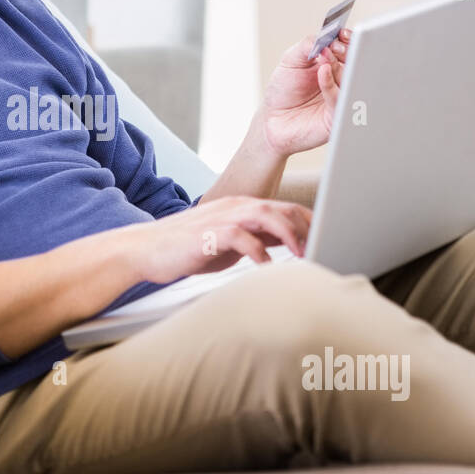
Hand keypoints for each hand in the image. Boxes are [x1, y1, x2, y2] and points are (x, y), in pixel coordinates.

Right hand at [127, 195, 312, 287]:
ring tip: (301, 252)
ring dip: (287, 233)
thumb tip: (290, 244)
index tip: (327, 236)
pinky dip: (257, 250)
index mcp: (241, 208)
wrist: (146, 250)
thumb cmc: (189, 249)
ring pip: (264, 214)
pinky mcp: (208, 234)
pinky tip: (266, 266)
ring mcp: (221, 218)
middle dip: (305, 225)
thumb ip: (259, 239)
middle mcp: (234, 207)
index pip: (284, 208)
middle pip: (280, 207)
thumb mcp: (231, 243)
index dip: (308, 221)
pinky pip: (240, 237)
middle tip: (322, 244)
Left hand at [260, 27, 351, 157]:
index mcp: (333, 64)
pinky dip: (331, 83)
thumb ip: (307, 45)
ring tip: (323, 58)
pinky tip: (322, 72)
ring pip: (349, 79)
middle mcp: (340, 80)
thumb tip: (324, 37)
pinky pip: (340, 99)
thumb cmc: (283, 92)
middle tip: (333, 47)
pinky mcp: (337, 116)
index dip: (348, 40)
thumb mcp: (291, 60)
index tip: (341, 33)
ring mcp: (341, 97)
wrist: (272, 120)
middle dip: (345, 51)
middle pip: (354, 62)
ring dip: (336, 66)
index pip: (349, 48)